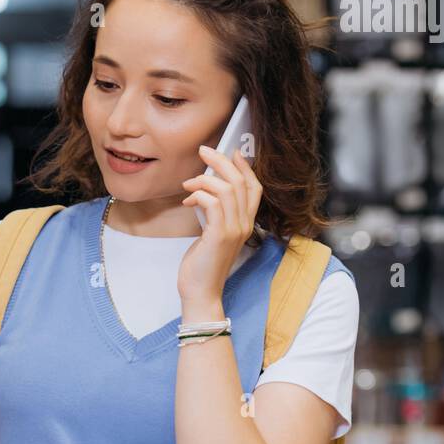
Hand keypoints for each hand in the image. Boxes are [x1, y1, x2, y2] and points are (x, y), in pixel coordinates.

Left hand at [177, 145, 262, 315]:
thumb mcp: (213, 235)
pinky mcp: (219, 235)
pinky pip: (212, 202)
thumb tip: (203, 192)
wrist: (201, 292)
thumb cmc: (202, 266)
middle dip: (221, 161)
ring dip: (204, 180)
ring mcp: (234, 230)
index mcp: (246, 224)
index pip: (255, 188)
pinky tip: (188, 200)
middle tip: (203, 152)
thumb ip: (215, 215)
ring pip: (227, 189)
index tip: (232, 152)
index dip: (245, 167)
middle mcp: (244, 225)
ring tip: (188, 185)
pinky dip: (199, 195)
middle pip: (241, 182)